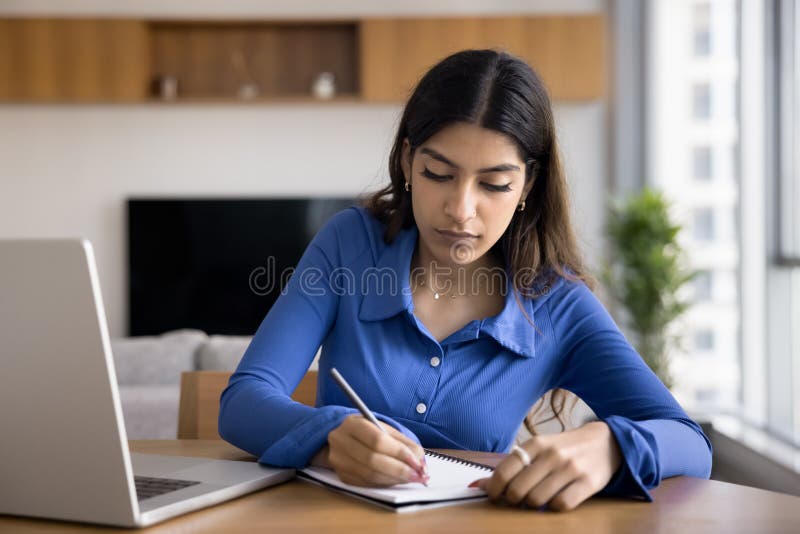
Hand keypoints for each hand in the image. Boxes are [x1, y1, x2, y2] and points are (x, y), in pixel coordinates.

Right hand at [310, 414, 428, 486]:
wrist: (342, 438)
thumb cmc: (368, 432)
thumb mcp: (384, 429)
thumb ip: (404, 443)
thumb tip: (421, 463)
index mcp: (353, 424)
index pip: (378, 440)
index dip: (399, 453)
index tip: (417, 462)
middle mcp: (341, 441)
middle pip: (373, 460)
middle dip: (399, 470)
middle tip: (418, 475)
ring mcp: (339, 460)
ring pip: (369, 474)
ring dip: (394, 479)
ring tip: (411, 479)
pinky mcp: (341, 475)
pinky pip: (366, 483)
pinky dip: (385, 483)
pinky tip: (396, 481)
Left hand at [469, 421, 621, 510]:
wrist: (605, 442)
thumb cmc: (564, 448)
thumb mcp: (539, 449)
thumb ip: (512, 466)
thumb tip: (478, 485)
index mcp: (535, 443)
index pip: (505, 471)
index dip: (494, 489)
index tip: (493, 496)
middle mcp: (551, 455)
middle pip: (518, 490)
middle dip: (513, 500)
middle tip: (517, 499)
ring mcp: (570, 468)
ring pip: (537, 500)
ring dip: (532, 505)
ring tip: (536, 499)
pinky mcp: (587, 483)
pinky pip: (561, 505)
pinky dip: (554, 508)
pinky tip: (555, 500)